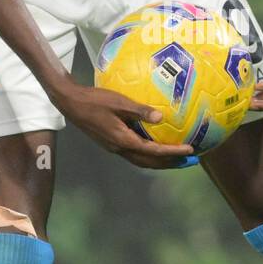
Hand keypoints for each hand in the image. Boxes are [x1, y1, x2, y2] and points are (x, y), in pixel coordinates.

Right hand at [56, 83, 195, 169]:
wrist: (71, 104)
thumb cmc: (95, 100)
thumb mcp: (119, 102)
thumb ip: (140, 111)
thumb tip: (162, 117)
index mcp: (123, 141)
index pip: (154, 151)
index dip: (173, 152)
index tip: (190, 150)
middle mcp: (120, 148)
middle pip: (150, 162)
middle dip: (171, 163)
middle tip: (190, 160)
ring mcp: (115, 147)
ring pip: (142, 160)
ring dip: (161, 161)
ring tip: (177, 158)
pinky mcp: (112, 143)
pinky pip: (135, 153)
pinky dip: (149, 154)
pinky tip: (155, 145)